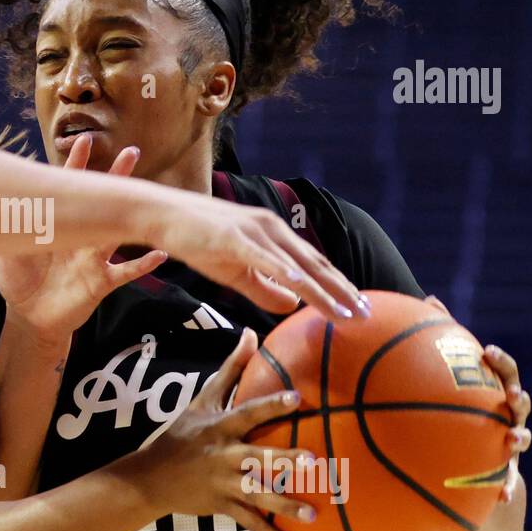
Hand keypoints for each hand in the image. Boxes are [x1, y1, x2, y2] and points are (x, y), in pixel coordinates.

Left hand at [0, 135, 168, 341]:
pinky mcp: (100, 281)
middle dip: (115, 177)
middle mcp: (80, 236)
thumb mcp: (7, 252)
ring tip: (150, 196)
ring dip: (131, 214)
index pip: (69, 189)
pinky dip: (143, 264)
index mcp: (58, 225)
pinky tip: (160, 254)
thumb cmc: (18, 280)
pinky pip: (126, 272)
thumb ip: (9, 229)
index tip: (83, 141)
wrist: (28, 317)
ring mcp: (93, 258)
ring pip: (116, 231)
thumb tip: (1, 202)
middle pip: (100, 203)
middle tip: (132, 152)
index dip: (76, 165)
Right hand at [131, 327, 317, 530]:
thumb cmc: (181, 433)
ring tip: (312, 513)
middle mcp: (223, 457)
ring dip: (285, 505)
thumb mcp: (201, 399)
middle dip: (283, 460)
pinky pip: (254, 526)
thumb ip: (230, 369)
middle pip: (257, 458)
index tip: (297, 398)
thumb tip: (250, 333)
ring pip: (258, 496)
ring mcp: (224, 485)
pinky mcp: (223, 507)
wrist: (150, 478)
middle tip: (313, 461)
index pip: (248, 413)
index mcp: (219, 428)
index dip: (271, 405)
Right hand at [150, 175, 367, 320]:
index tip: (361, 309)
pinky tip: (300, 289)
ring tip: (344, 310)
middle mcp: (273, 230)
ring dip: (323, 290)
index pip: (316, 264)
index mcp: (276, 237)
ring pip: (296, 265)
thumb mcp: (236, 272)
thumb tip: (293, 306)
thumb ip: (264, 289)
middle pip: (316, 264)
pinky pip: (264, 259)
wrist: (164, 215)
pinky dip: (285, 273)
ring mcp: (255, 232)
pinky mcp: (234, 237)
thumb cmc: (198, 241)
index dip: (340, 287)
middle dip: (343, 291)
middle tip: (367, 315)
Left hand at [425, 295, 531, 503]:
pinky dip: (505, 487)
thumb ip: (437, 342)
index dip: (498, 360)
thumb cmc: (454, 407)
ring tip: (514, 439)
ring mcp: (508, 441)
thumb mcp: (446, 377)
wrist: (465, 452)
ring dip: (521, 437)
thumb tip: (428, 299)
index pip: (502, 371)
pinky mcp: (502, 469)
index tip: (486, 350)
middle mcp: (505, 414)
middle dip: (516, 396)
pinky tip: (499, 499)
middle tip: (511, 394)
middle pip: (519, 401)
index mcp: (491, 391)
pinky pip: (506, 480)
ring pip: (521, 437)